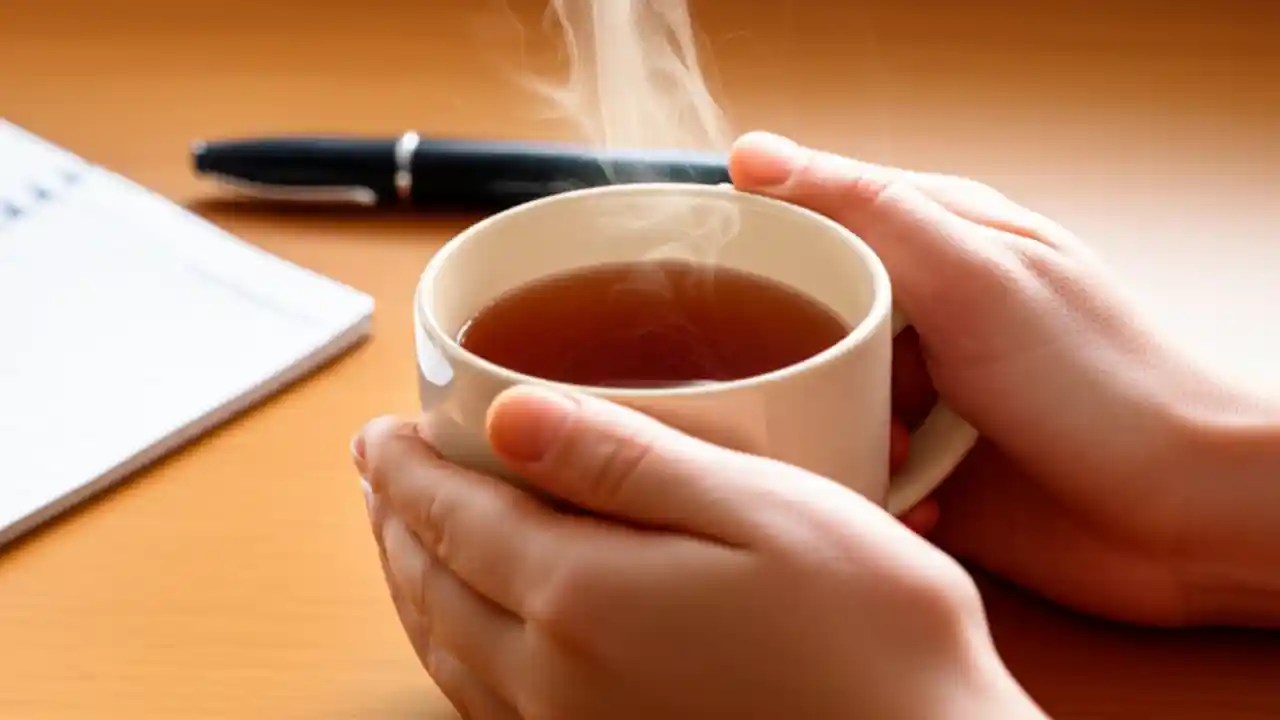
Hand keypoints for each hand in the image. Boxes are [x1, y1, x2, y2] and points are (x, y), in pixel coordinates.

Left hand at [355, 388, 1041, 719]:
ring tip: (403, 537)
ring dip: (410, 584)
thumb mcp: (758, 511)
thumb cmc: (873, 633)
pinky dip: (448, 650)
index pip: (453, 514)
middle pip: (432, 583)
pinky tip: (465, 631)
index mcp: (582, 594)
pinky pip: (481, 704)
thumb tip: (507, 415)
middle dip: (394, 520)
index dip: (403, 468)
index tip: (377, 432)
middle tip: (379, 473)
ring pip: (445, 648)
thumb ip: (624, 461)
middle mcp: (553, 676)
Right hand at [731, 131, 1279, 626]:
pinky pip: (853, 469)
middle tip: (797, 386)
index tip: (701, 282)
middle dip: (789, 357)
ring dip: (829, 431)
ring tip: (883, 451)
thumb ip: (866, 208)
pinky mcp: (926, 467)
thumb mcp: (971, 273)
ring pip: (817, 399)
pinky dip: (868, 486)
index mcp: (934, 241)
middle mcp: (923, 313)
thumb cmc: (1091, 378)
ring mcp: (924, 391)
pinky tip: (909, 499)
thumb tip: (751, 153)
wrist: (1183, 512)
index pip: (814, 216)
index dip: (755, 242)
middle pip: (802, 316)